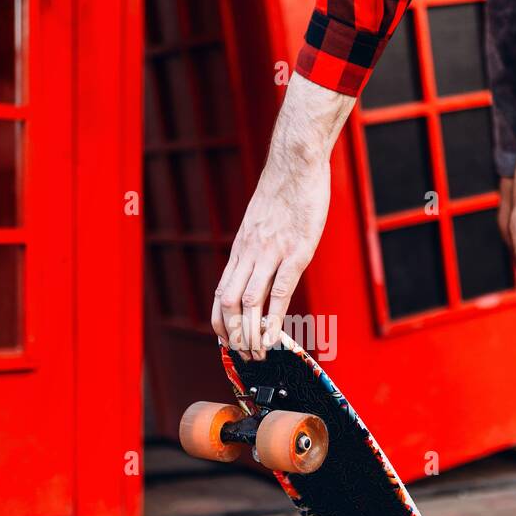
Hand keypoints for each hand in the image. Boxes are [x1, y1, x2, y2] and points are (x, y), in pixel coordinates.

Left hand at [211, 74, 354, 359]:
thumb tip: (258, 259)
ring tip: (258, 354)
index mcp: (242, 248)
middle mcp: (250, 254)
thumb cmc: (284, 189)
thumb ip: (257, 242)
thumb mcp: (262, 219)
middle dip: (233, 334)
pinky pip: (279, 293)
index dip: (220, 321)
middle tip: (243, 355)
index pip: (221, 292)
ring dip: (251, 333)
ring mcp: (271, 254)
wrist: (296, 161)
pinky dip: (273, 320)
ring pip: (250, 303)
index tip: (225, 340)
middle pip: (230, 303)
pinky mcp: (295, 253)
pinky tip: (274, 337)